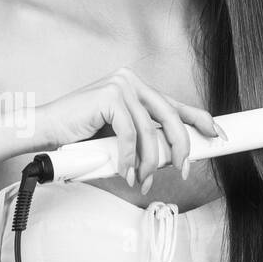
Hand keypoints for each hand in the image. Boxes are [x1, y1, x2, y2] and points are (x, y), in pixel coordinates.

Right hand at [33, 67, 224, 192]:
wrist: (44, 130)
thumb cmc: (78, 136)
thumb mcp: (119, 137)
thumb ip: (142, 138)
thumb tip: (174, 156)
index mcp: (137, 88)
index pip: (176, 104)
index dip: (201, 119)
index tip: (218, 135)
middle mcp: (131, 81)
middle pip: (171, 117)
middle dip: (180, 148)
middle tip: (183, 170)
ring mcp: (120, 85)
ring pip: (150, 130)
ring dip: (149, 162)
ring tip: (142, 180)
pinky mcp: (109, 96)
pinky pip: (130, 135)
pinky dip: (128, 158)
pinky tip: (125, 171)